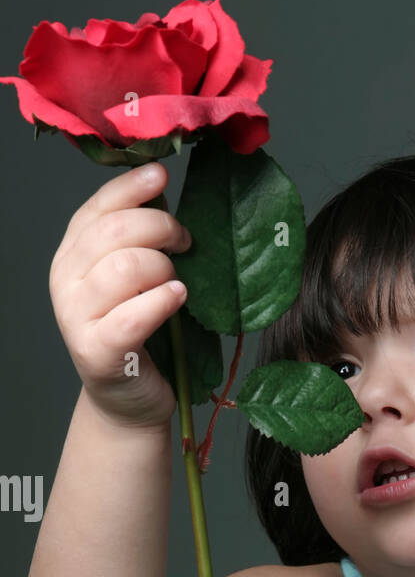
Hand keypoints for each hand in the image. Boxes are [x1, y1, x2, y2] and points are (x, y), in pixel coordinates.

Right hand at [49, 159, 191, 430]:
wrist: (127, 400)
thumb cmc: (138, 335)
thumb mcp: (132, 280)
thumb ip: (137, 241)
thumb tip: (163, 191)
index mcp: (72, 255)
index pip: (97, 207)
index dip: (131, 186)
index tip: (162, 176)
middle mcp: (66, 281)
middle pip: (114, 232)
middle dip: (160, 228)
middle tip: (186, 242)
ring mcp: (77, 317)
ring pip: (124, 268)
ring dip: (162, 268)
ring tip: (177, 281)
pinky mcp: (98, 351)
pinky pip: (133, 315)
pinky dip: (163, 302)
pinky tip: (178, 298)